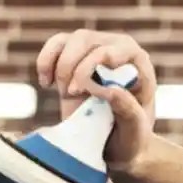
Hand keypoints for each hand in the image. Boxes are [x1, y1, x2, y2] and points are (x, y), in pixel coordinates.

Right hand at [35, 29, 157, 171]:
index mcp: (137, 62)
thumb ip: (128, 111)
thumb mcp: (134, 131)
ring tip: (62, 93)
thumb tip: (110, 89)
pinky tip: (46, 83)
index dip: (88, 68)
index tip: (76, 93)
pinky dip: (45, 61)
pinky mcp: (77, 53)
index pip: (110, 51)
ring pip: (69, 40)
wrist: (117, 142)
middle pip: (85, 40)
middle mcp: (118, 48)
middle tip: (68, 95)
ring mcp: (97, 47)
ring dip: (58, 67)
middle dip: (70, 68)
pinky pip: (56, 44)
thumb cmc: (131, 137)